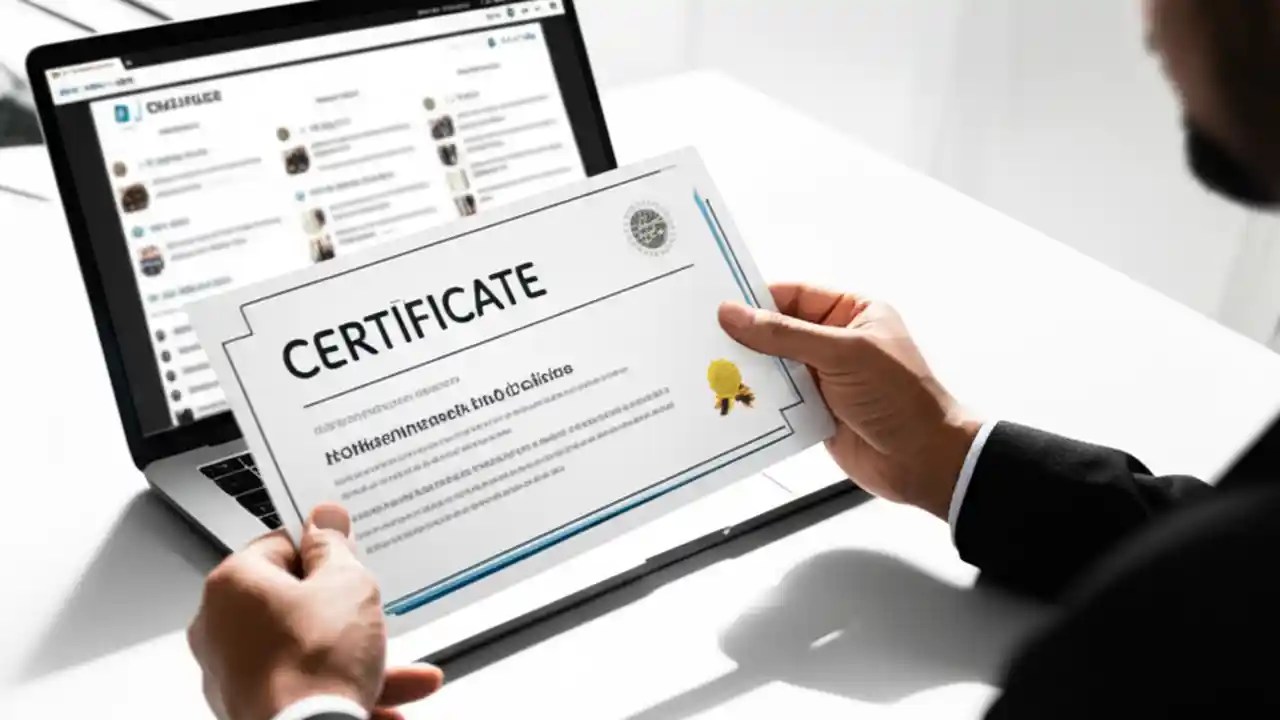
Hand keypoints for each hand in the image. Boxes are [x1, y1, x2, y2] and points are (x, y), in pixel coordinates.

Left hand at [188, 504, 442, 719]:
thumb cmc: (316, 663)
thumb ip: (335, 548)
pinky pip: (301, 686)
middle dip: (346, 613)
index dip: (324, 549)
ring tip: (400, 671)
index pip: (282, 545)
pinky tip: (383, 702)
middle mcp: (220, 626)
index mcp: (234, 583)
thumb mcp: (347, 585)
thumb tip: (325, 519)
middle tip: (372, 611)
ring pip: (305, 651)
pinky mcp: (246, 708)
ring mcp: (230, 672)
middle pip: (295, 602)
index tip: (349, 554)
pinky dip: (339, 689)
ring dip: (355, 658)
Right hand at [718, 284, 980, 518]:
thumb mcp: (842, 354)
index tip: (719, 306)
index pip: (794, 295)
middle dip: (746, 339)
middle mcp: (837, 341)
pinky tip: (732, 402)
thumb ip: (785, 335)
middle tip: (705, 341)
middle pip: (778, 331)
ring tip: (711, 372)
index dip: (757, 300)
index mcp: (853, 312)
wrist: (923, 462)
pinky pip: (777, 400)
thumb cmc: (901, 398)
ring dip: (749, 372)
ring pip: (773, 367)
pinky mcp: (815, 410)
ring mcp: (825, 377)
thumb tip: (735, 314)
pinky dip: (757, 401)